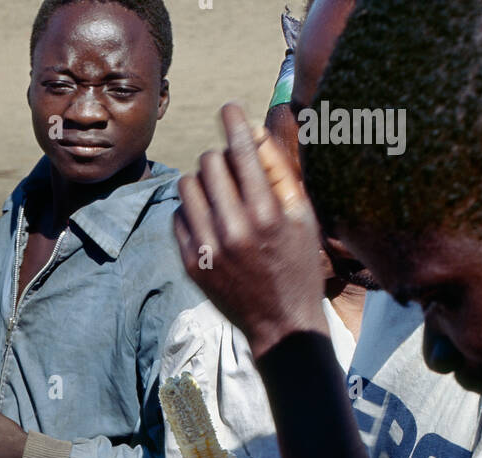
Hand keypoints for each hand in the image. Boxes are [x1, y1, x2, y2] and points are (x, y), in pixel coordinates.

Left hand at [173, 103, 327, 359]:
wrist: (281, 324)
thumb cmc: (298, 264)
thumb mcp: (302, 216)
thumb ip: (278, 171)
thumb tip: (252, 130)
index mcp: (267, 215)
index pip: (241, 150)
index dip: (234, 121)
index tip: (230, 109)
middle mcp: (234, 230)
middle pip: (210, 163)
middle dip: (221, 157)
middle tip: (233, 168)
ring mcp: (209, 249)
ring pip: (188, 186)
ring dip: (202, 181)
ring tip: (219, 194)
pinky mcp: (192, 264)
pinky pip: (179, 216)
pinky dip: (192, 210)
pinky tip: (211, 220)